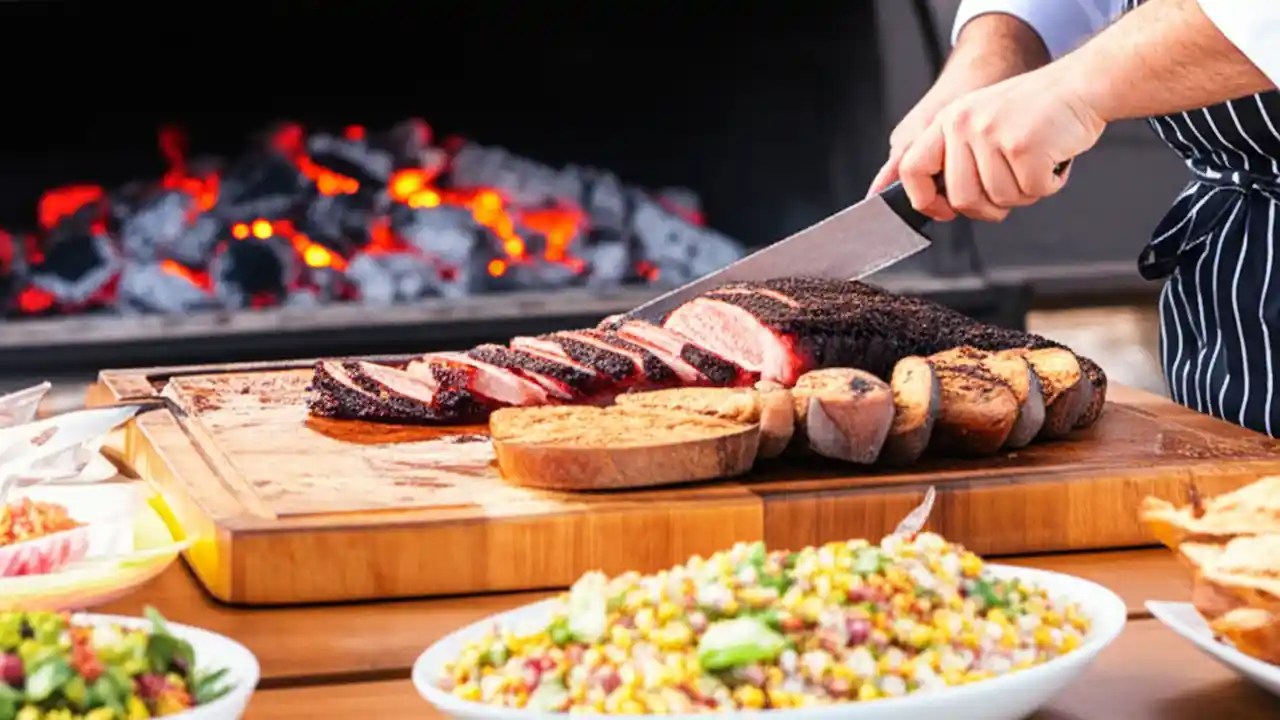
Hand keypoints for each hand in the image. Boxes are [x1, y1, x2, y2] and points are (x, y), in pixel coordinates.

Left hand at [898, 69, 1106, 222]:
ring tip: (1037, 161)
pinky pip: (1032, 191)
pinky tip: (1054, 158)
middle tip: (1013, 188)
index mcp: (949, 120)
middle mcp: (964, 124)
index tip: (944, 211)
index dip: (924, 200)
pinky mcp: (1022, 146)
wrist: (1083, 83)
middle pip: (962, 199)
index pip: (912, 168)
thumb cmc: (1038, 110)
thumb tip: (941, 203)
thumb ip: (958, 155)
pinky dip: (1050, 184)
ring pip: (1001, 199)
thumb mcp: (983, 120)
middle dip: (991, 208)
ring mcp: (991, 134)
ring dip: (1026, 192)